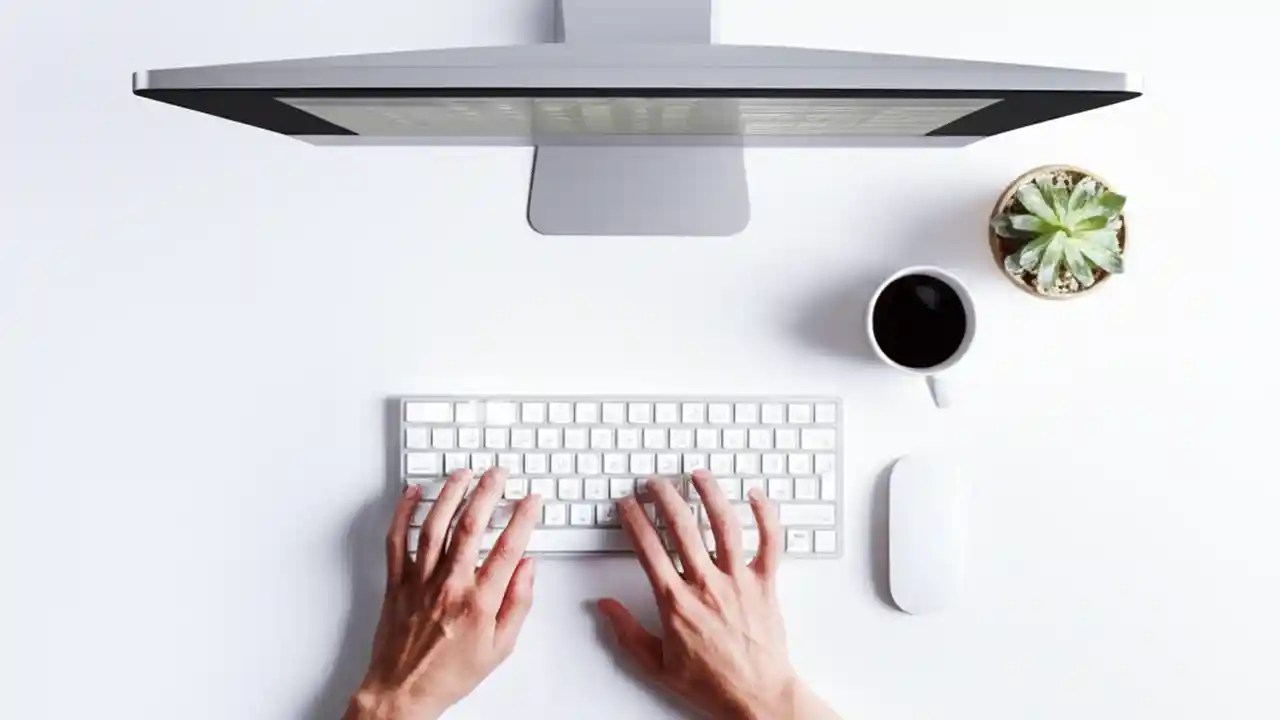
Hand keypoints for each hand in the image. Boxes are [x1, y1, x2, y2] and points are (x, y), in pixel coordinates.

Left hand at [345, 468, 540, 719]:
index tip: (531, 500)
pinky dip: (403, 513)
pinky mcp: (396, 583)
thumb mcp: (500, 647)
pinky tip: (412, 493)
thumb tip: (528, 568)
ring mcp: (419, 581)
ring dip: (450, 493)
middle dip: (487, 492)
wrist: (402, 692)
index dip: (523, 518)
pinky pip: (397, 540)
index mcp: (479, 603)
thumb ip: (518, 604)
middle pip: (470, 526)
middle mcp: (449, 586)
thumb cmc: (450, 674)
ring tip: (463, 473)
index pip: (507, 549)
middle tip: (498, 473)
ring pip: (434, 525)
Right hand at [598, 470, 839, 719]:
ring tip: (697, 475)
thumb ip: (627, 632)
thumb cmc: (711, 683)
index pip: (648, 548)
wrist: (757, 698)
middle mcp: (707, 585)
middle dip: (664, 497)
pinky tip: (756, 495)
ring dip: (709, 494)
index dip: (634, 520)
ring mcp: (739, 581)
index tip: (627, 504)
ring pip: (724, 525)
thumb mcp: (656, 664)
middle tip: (654, 482)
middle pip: (682, 527)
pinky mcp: (766, 584)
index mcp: (676, 603)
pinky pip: (770, 542)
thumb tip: (604, 606)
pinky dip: (766, 515)